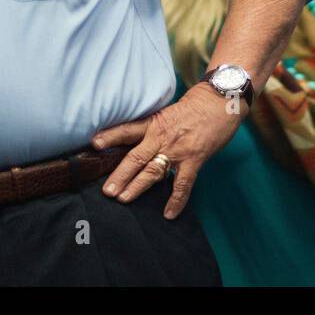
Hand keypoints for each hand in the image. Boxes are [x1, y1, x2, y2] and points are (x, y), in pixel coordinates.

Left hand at [92, 84, 242, 217]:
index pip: (128, 130)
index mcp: (154, 123)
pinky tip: (169, 214)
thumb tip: (138, 143)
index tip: (94, 144)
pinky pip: (183, 184)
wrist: (219, 100)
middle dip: (120, 175)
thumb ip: (154, 129)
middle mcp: (162, 137)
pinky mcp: (194, 159)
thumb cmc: (194, 106)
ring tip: (123, 199)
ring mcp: (177, 149)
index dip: (111, 136)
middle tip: (107, 191)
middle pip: (136, 157)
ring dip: (138, 186)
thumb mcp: (168, 113)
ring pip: (153, 171)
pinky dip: (176, 200)